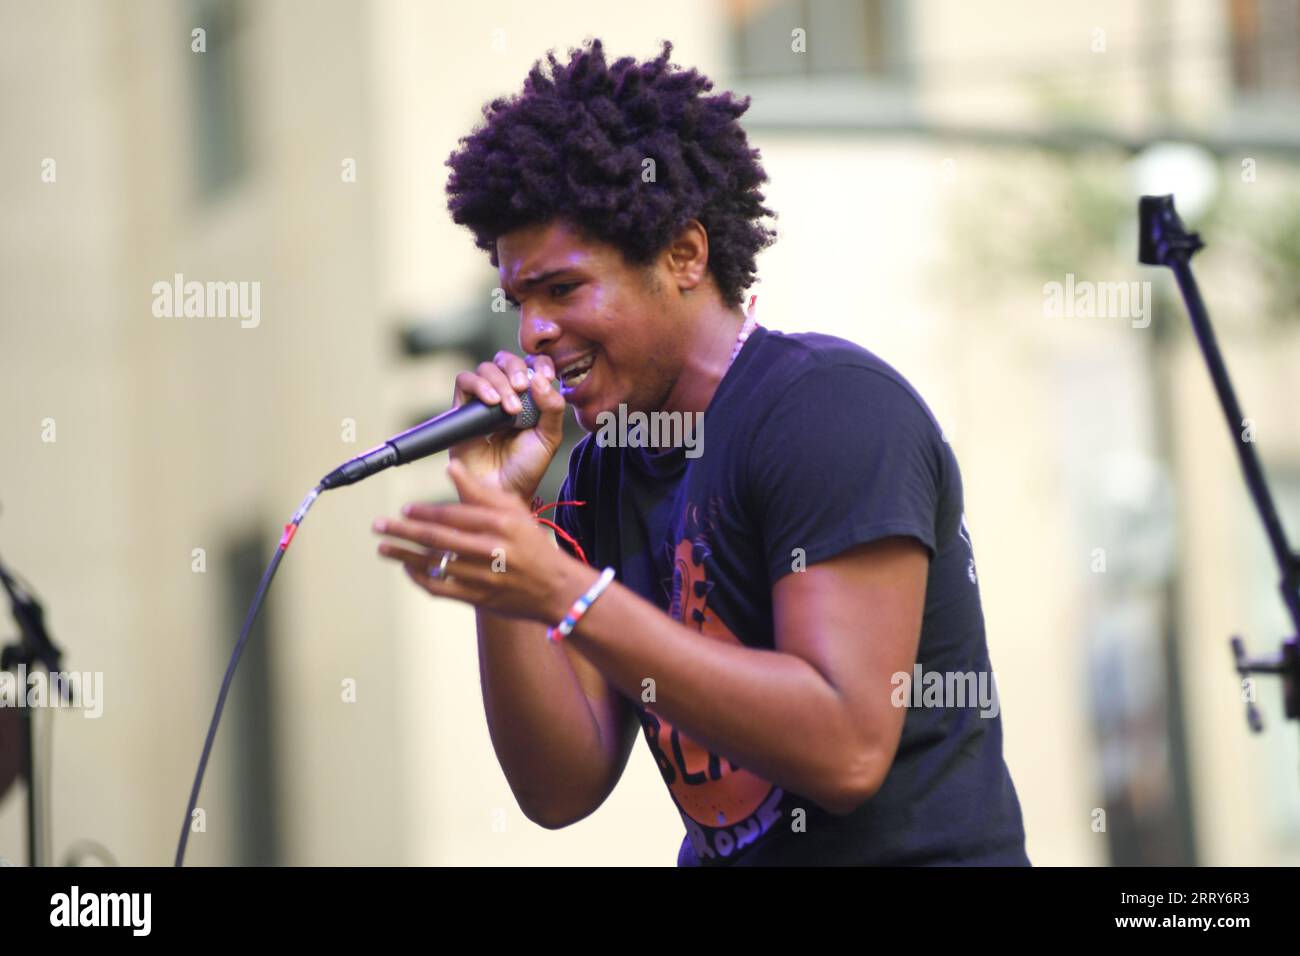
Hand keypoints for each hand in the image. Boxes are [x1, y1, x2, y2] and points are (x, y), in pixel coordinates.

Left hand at [373, 458, 596, 622]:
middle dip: (402, 531)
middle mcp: (490, 550)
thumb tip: (451, 467)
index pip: (452, 514)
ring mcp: (482, 577)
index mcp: (499, 524)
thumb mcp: (514, 510)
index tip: (405, 508)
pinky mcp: (478, 598)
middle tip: (379, 525)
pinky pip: (440, 588)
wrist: (555, 588)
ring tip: (383, 548)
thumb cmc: (532, 544)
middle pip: (436, 538)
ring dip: (403, 555)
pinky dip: (420, 578)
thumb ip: (480, 491)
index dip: (424, 511)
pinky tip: (407, 569)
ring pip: (434, 564)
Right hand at [449, 351, 565, 503]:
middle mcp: (505, 395)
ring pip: (485, 369)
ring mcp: (482, 401)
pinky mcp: (462, 410)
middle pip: (505, 360)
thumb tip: (540, 379)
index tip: (547, 375)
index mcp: (529, 398)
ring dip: (499, 382)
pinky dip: (478, 385)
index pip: (532, 365)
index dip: (540, 362)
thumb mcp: (549, 438)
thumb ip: (552, 408)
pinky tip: (492, 403)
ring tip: (509, 408)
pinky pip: (463, 382)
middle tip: (523, 387)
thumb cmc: (526, 468)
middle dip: (515, 368)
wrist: (502, 491)